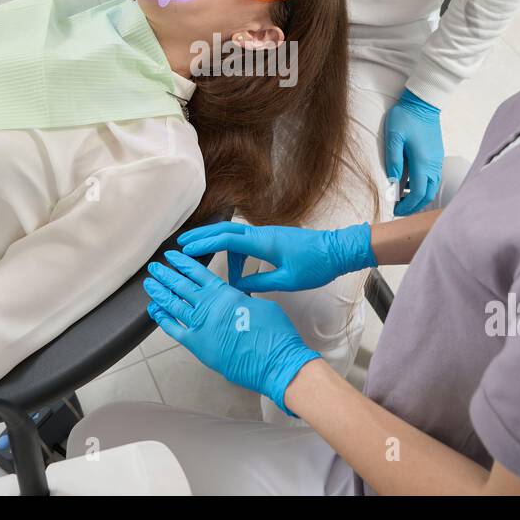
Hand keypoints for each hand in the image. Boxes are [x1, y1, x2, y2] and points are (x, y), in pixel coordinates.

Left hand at [144, 250, 318, 414]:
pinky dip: (162, 318)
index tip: (172, 256)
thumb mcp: (260, 304)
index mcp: (224, 293)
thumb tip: (236, 296)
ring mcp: (200, 326)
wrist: (274, 360)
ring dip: (159, 292)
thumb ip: (242, 298)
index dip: (183, 263)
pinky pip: (173, 329)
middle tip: (154, 267)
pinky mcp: (197, 345)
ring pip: (172, 304)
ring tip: (149, 283)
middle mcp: (208, 306)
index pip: (197, 273)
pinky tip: (154, 310)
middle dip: (166, 274)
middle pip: (180, 285)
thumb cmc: (273, 333)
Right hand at [178, 221, 374, 293]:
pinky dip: (231, 246)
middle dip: (202, 236)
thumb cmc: (316, 265)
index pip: (228, 240)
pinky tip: (230, 261)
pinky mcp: (272, 237)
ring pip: (234, 234)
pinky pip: (244, 239)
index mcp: (264, 243)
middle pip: (225, 231)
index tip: (187, 250)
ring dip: (216, 241)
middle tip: (182, 245)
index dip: (205, 243)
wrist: (337, 250)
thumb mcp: (287, 280)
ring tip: (200, 253)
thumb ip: (261, 283)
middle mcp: (262, 234)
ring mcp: (267, 234)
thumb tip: (238, 288)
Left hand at [384, 88, 443, 215]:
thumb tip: (393, 182)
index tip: (395, 210)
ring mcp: (437, 160)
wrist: (423, 102)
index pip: (418, 193)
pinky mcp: (437, 155)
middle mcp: (433, 165)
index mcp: (423, 162)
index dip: (407, 205)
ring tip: (402, 198)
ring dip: (419, 196)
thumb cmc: (406, 117)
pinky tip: (409, 182)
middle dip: (414, 205)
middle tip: (399, 208)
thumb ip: (393, 161)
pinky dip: (423, 185)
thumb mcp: (394, 137)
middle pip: (428, 194)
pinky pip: (432, 177)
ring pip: (432, 187)